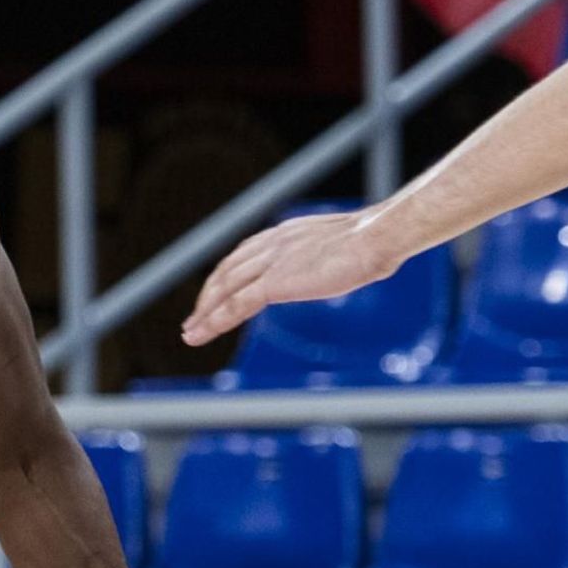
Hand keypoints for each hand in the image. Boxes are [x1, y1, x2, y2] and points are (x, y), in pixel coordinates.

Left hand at [181, 209, 402, 346]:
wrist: (375, 237)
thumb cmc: (372, 241)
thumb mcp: (341, 245)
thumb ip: (326, 257)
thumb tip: (337, 265)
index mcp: (285, 234)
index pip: (243, 255)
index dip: (226, 276)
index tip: (216, 293)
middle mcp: (270, 244)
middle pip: (227, 271)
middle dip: (208, 296)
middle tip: (195, 318)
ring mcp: (270, 262)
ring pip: (225, 289)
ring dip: (205, 312)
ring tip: (192, 332)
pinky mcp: (274, 282)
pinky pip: (235, 304)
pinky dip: (215, 320)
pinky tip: (201, 333)